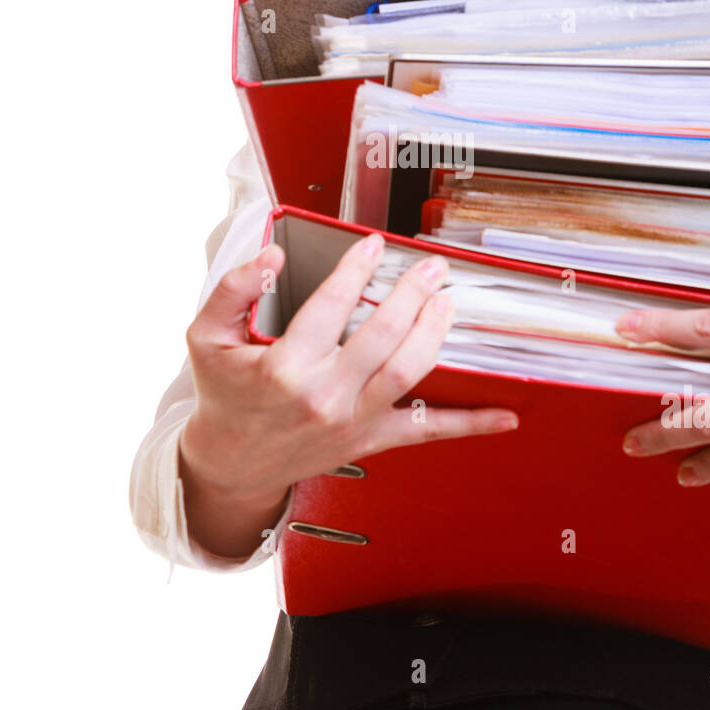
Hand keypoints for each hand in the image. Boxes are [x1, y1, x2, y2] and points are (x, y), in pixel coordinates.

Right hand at [181, 232, 518, 507]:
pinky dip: (469, 423)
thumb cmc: (224, 396)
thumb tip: (272, 258)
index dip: (356, 268)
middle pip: (383, 334)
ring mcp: (353, 420)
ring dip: (435, 331)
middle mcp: (324, 395)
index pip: (332, 305)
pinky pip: (427, 431)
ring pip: (408, 370)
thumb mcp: (206, 337)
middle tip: (429, 267)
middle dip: (412, 293)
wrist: (230, 465)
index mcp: (285, 367)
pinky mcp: (370, 439)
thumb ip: (234, 290)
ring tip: (446, 301)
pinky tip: (502, 414)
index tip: (372, 245)